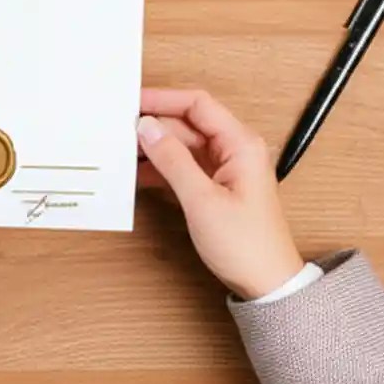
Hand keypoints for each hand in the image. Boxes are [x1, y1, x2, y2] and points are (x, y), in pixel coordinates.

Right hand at [136, 89, 303, 300]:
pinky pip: (182, 167)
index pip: (197, 105)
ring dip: (154, 148)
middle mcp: (234, 150)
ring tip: (121, 152)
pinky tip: (137, 174)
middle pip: (186, 124)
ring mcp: (223, 169)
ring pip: (181, 146)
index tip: (131, 103)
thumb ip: (172, 160)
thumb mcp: (202, 200)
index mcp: (240, 144)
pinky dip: (160, 168)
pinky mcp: (214, 187)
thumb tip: (147, 127)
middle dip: (153, 126)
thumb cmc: (246, 245)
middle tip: (118, 130)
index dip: (162, 99)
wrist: (266, 283)